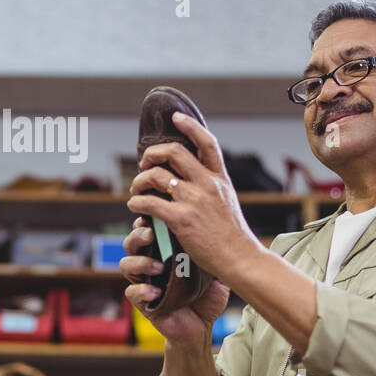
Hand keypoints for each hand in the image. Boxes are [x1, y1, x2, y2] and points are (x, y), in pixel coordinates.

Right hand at [121, 215, 230, 347]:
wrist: (203, 326)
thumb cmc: (206, 296)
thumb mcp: (213, 270)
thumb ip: (212, 251)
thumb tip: (218, 227)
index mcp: (164, 252)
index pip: (148, 231)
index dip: (146, 221)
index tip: (154, 216)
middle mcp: (150, 264)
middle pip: (131, 242)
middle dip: (138, 236)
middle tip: (151, 234)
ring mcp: (144, 282)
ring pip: (126, 264)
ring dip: (140, 262)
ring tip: (159, 267)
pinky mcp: (143, 303)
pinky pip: (132, 293)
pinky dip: (141, 290)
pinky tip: (156, 292)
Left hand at [125, 112, 257, 278]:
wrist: (240, 258)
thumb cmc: (232, 235)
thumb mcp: (227, 201)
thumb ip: (211, 187)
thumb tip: (189, 178)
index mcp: (220, 178)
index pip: (207, 143)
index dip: (190, 126)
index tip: (176, 117)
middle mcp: (207, 184)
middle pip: (173, 152)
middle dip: (152, 154)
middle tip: (144, 164)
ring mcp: (194, 200)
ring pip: (156, 176)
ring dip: (139, 181)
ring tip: (136, 190)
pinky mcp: (181, 219)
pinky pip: (149, 203)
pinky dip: (137, 203)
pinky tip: (135, 207)